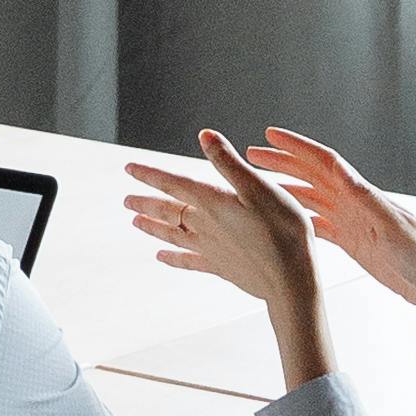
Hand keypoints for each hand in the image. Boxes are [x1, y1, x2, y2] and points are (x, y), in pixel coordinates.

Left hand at [124, 130, 329, 390]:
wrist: (291, 281)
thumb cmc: (283, 231)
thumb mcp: (260, 188)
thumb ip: (229, 163)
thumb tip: (204, 135)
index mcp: (213, 203)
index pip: (173, 184)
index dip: (150, 174)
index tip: (128, 168)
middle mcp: (206, 226)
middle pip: (169, 211)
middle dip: (146, 202)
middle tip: (125, 200)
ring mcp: (211, 249)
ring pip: (173, 235)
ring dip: (153, 227)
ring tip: (135, 222)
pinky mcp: (221, 267)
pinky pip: (188, 261)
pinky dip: (173, 258)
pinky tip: (161, 258)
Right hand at [237, 134, 415, 363]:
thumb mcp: (396, 229)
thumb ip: (369, 202)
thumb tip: (343, 174)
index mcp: (364, 195)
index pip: (325, 162)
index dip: (297, 146)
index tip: (271, 134)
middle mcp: (355, 203)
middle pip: (312, 176)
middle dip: (282, 163)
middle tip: (251, 155)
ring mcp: (353, 222)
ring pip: (312, 198)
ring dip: (286, 188)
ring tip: (260, 184)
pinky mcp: (354, 243)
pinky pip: (320, 225)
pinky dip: (300, 219)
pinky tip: (283, 221)